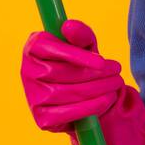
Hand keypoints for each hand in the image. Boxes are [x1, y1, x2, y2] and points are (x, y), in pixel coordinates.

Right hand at [20, 18, 124, 132]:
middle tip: (117, 73)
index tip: (102, 63)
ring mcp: (33, 97)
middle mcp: (27, 72)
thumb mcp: (85, 47)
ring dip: (97, 89)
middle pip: (62, 73)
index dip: (77, 56)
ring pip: (66, 93)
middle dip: (95, 74)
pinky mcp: (42, 118)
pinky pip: (67, 114)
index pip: (51, 49)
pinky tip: (107, 99)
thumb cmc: (82, 64)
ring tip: (116, 84)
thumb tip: (69, 26)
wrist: (84, 95)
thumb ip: (81, 35)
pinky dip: (90, 107)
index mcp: (34, 47)